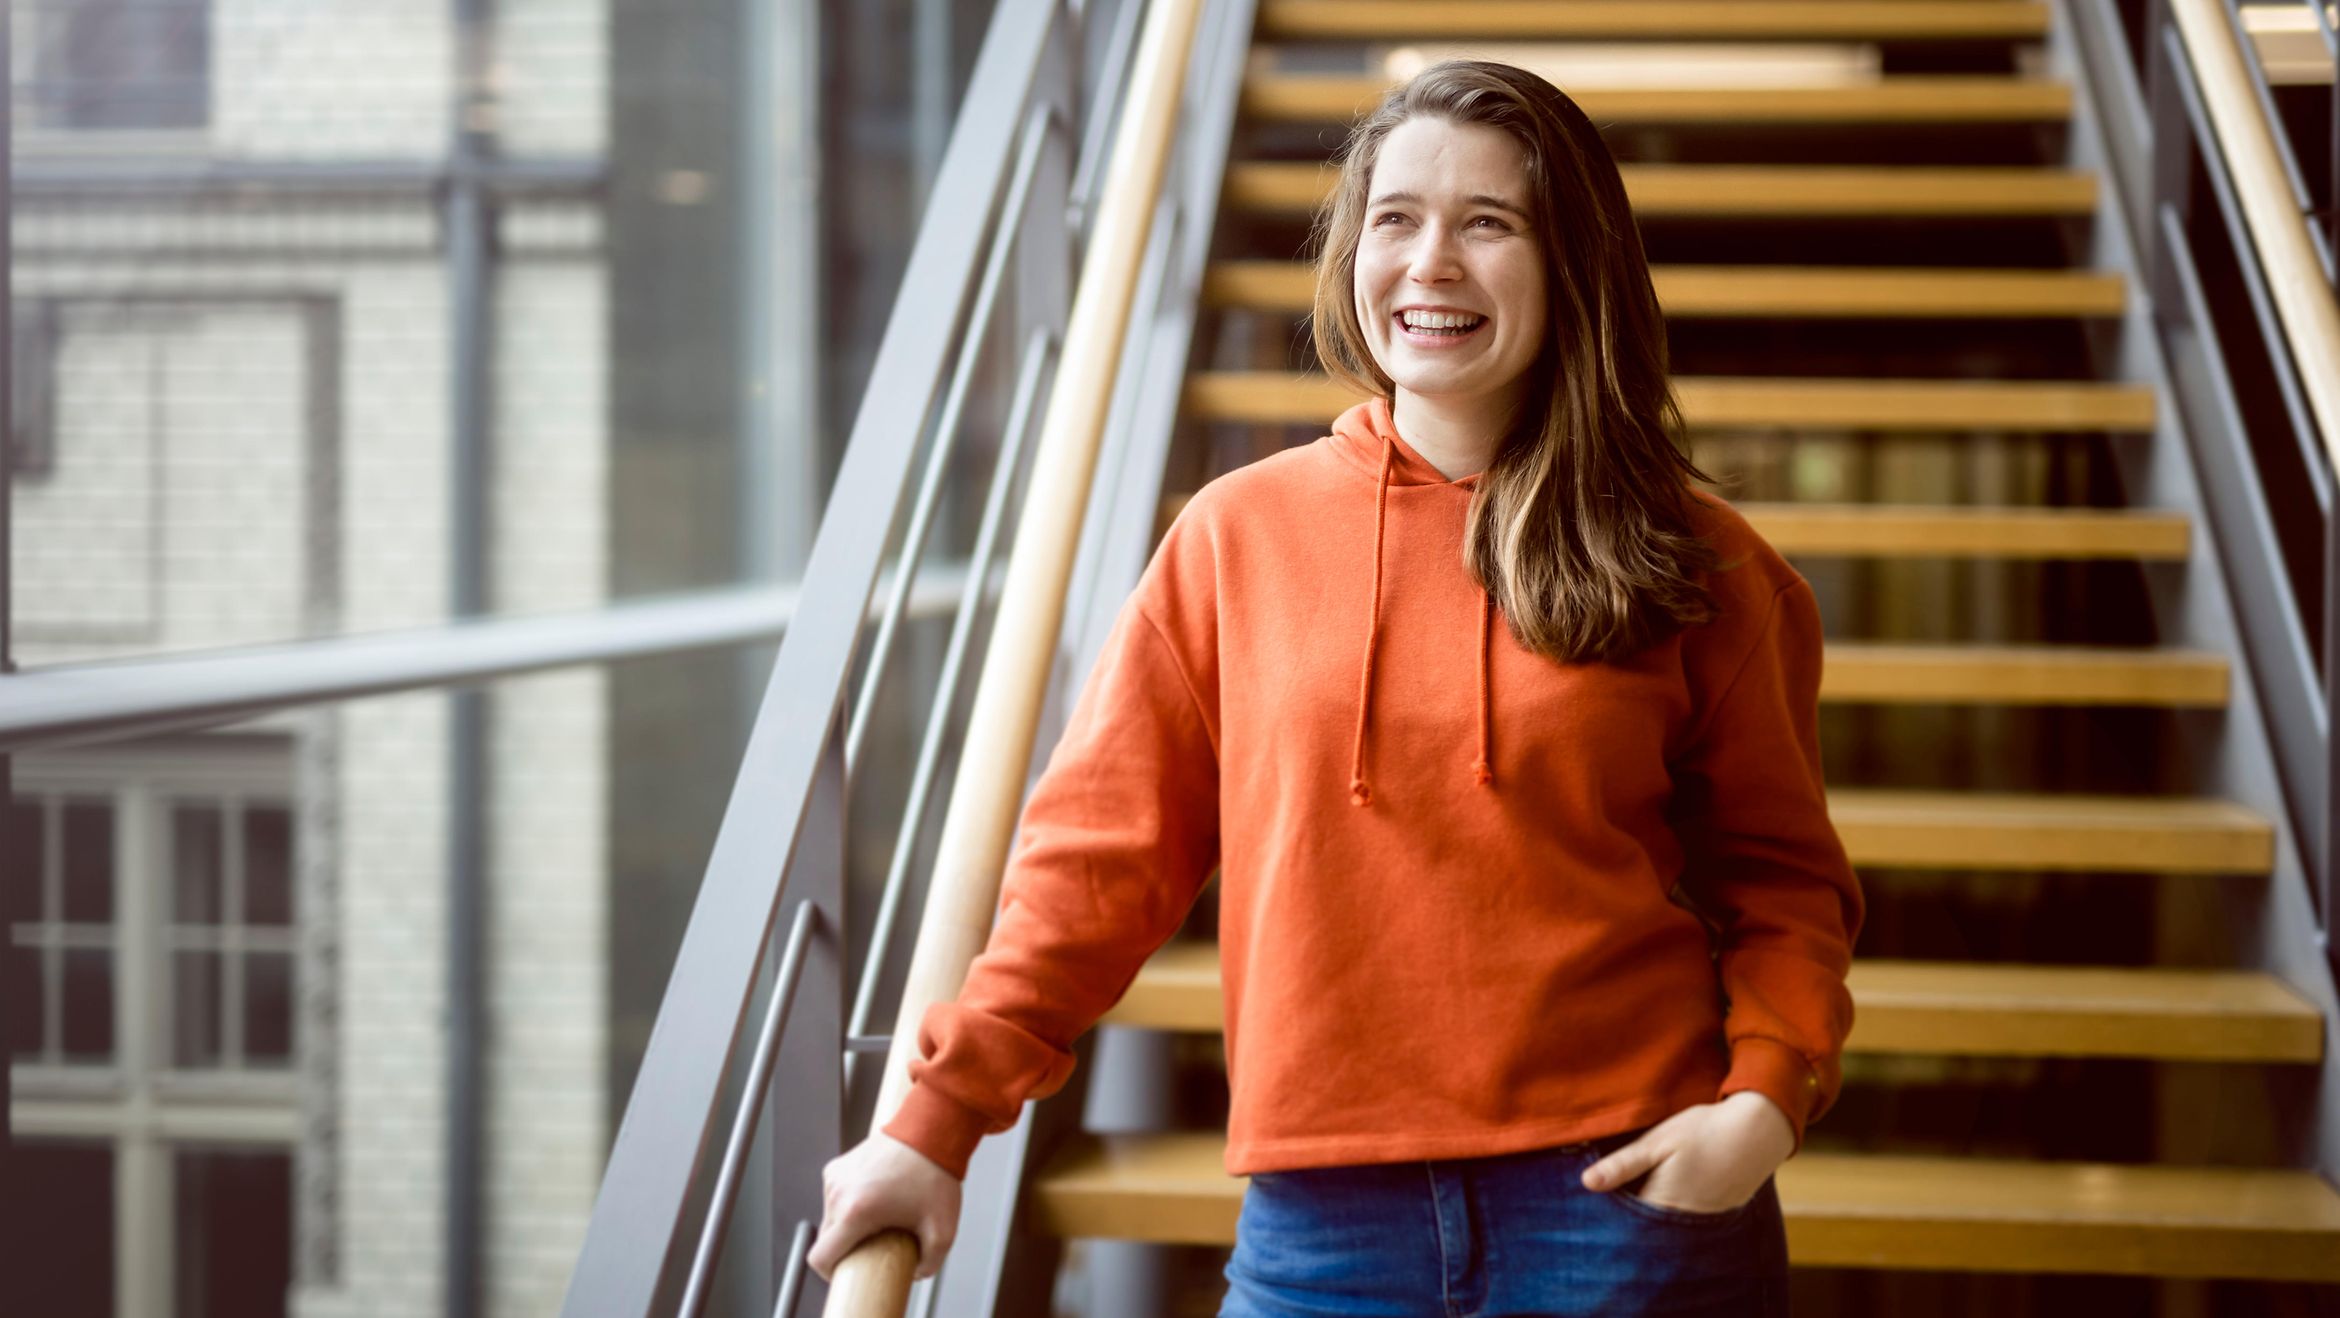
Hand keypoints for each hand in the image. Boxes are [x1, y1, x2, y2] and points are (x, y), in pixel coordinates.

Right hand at [808, 1132, 962, 1282]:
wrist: (930, 1131)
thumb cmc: (935, 1176)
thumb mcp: (942, 1230)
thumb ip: (930, 1264)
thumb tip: (916, 1274)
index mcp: (854, 1212)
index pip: (820, 1257)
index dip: (830, 1274)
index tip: (848, 1275)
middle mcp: (837, 1194)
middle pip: (827, 1239)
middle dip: (846, 1249)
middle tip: (874, 1249)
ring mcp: (834, 1178)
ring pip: (830, 1218)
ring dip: (848, 1225)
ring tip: (879, 1220)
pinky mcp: (837, 1167)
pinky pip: (836, 1198)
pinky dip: (849, 1205)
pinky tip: (874, 1201)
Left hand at [1578, 1092, 1794, 1213]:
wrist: (1758, 1132)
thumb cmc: (1703, 1131)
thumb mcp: (1658, 1141)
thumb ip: (1623, 1164)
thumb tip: (1586, 1183)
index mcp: (1661, 1204)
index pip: (1622, 1224)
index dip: (1605, 1216)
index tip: (1588, 1208)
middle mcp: (1681, 1223)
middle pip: (1643, 1232)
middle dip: (1626, 1222)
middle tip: (1609, 1203)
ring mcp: (1702, 1224)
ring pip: (1664, 1230)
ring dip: (1649, 1220)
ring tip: (1637, 1197)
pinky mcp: (1716, 1219)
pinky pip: (1684, 1225)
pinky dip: (1671, 1217)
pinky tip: (1665, 1199)